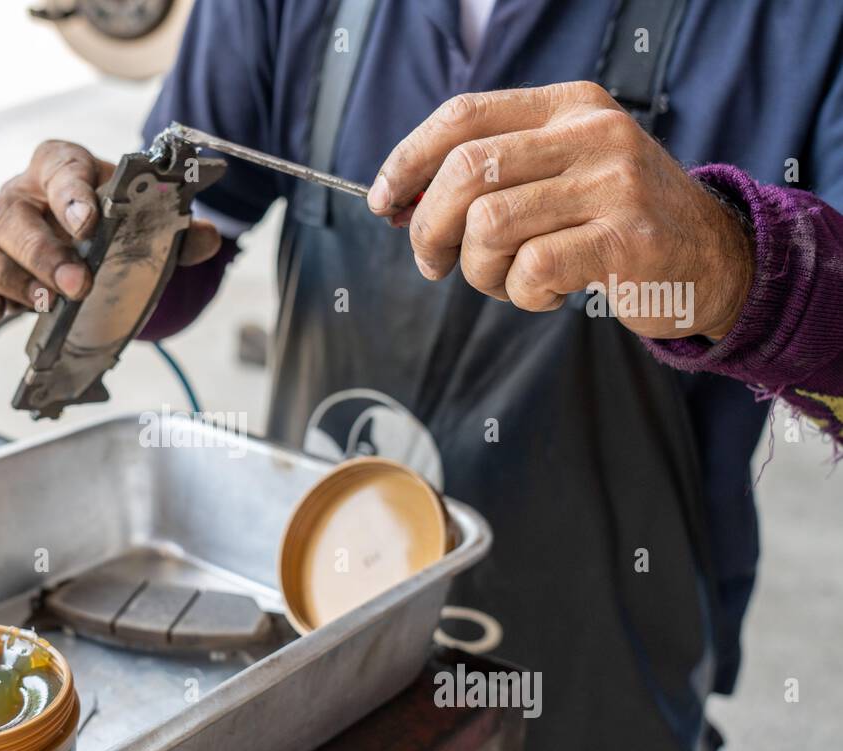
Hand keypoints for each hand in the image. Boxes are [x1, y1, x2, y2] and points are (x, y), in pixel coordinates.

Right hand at [0, 140, 222, 321]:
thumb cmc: (115, 229)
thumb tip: (206, 239)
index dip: (69, 190)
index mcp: (62, 169)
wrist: (91, 246)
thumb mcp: (150, 228)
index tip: (89, 221)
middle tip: (75, 286)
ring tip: (41, 307)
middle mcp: (20, 195)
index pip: (58, 164)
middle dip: (41, 253)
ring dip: (4, 277)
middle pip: (9, 212)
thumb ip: (178, 233)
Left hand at [367, 82, 752, 339]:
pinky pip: (531, 269)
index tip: (383, 202)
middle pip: (465, 171)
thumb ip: (494, 176)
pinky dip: (522, 295)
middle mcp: (593, 134)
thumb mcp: (563, 173)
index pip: (463, 115)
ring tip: (505, 280)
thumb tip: (402, 201)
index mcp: (569, 106)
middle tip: (433, 263)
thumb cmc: (616, 221)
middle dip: (429, 227)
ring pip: (489, 226)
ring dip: (478, 270)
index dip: (408, 160)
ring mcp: (613, 185)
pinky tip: (547, 294)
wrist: (715, 259)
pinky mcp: (627, 241)